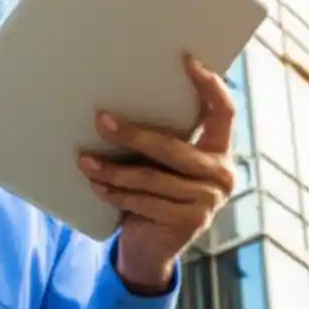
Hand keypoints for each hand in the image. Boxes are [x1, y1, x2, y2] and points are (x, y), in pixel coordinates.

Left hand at [78, 55, 236, 293]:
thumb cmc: (154, 192)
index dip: (209, 85)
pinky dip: (117, 193)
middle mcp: (222, 174)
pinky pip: (145, 202)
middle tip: (101, 120)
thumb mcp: (163, 163)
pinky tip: (96, 185)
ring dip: (113, 170)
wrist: (152, 248)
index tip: (186, 60)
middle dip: (133, 134)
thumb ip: (162, 139)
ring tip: (85, 161)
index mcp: (220, 150)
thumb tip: (118, 102)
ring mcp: (208, 201)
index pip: (223, 111)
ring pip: (152, 178)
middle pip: (173, 147)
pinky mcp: (190, 223)